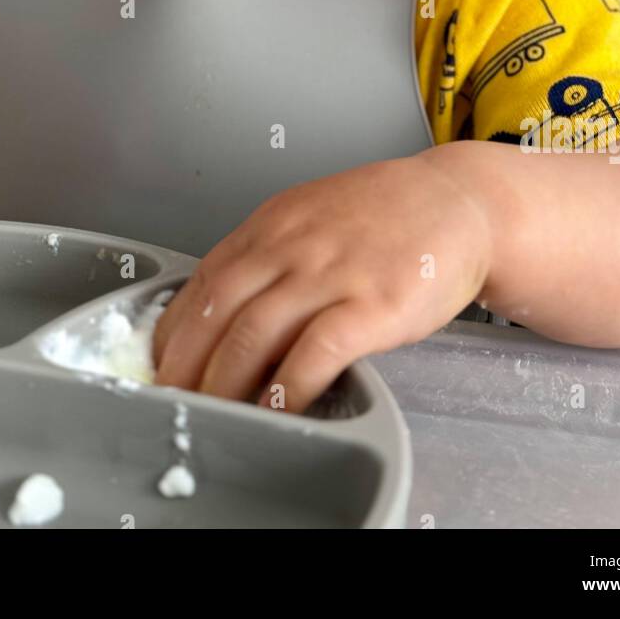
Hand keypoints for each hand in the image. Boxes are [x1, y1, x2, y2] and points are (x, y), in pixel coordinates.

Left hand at [151, 148, 493, 413]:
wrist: (460, 202)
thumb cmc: (390, 215)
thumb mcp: (315, 216)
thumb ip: (271, 254)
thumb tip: (223, 308)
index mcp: (274, 224)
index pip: (204, 280)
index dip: (173, 329)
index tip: (158, 365)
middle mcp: (293, 244)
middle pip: (217, 309)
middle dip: (184, 364)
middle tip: (171, 401)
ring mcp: (332, 273)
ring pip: (253, 333)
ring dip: (223, 384)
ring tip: (210, 417)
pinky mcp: (372, 305)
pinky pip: (315, 353)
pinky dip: (287, 389)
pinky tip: (277, 413)